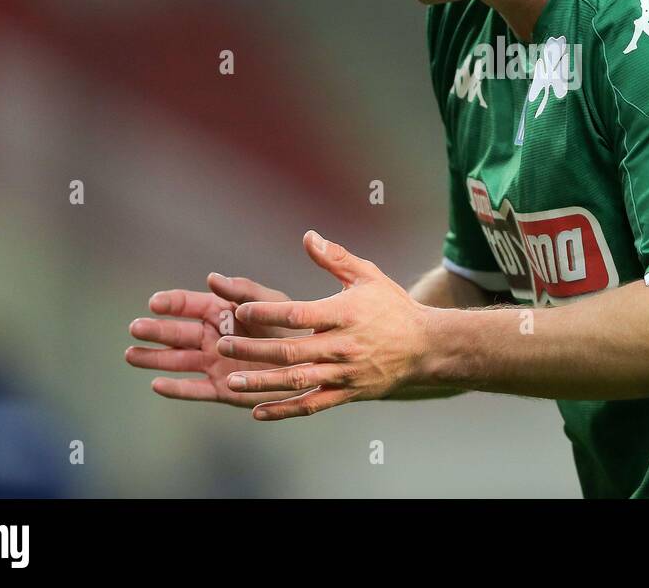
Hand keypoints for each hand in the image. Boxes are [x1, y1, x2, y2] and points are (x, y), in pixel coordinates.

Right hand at [125, 273, 307, 407]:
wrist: (313, 359)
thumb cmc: (293, 324)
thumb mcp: (271, 302)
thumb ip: (244, 291)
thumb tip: (211, 277)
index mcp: (222, 312)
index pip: (189, 305)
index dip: (171, 303)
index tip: (155, 302)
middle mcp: (213, 337)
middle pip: (177, 333)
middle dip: (156, 330)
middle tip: (135, 328)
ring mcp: (215, 364)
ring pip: (179, 361)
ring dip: (155, 358)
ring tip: (131, 355)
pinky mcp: (223, 389)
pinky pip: (195, 389)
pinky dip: (177, 389)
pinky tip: (157, 385)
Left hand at [220, 230, 433, 419]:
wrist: (426, 347)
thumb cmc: (393, 307)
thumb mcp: (368, 275)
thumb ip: (335, 258)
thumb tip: (308, 236)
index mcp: (345, 313)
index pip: (298, 314)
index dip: (266, 314)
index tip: (240, 310)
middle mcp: (343, 345)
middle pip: (291, 350)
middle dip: (253, 349)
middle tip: (222, 345)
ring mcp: (345, 373)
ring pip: (297, 381)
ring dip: (262, 383)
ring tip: (231, 381)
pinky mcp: (347, 394)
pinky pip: (312, 405)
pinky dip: (284, 411)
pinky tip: (258, 411)